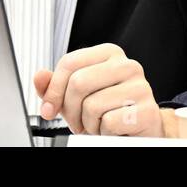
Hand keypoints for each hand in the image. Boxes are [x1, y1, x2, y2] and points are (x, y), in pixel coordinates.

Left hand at [32, 43, 162, 136]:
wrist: (138, 130)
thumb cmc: (107, 110)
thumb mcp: (76, 97)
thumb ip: (56, 85)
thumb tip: (40, 76)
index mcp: (109, 54)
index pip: (70, 62)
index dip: (53, 90)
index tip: (50, 108)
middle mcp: (127, 65)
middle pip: (79, 82)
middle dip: (70, 109)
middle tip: (78, 120)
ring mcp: (140, 86)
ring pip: (92, 105)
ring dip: (88, 124)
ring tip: (98, 124)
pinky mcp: (147, 110)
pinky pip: (108, 123)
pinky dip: (103, 133)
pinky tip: (111, 130)